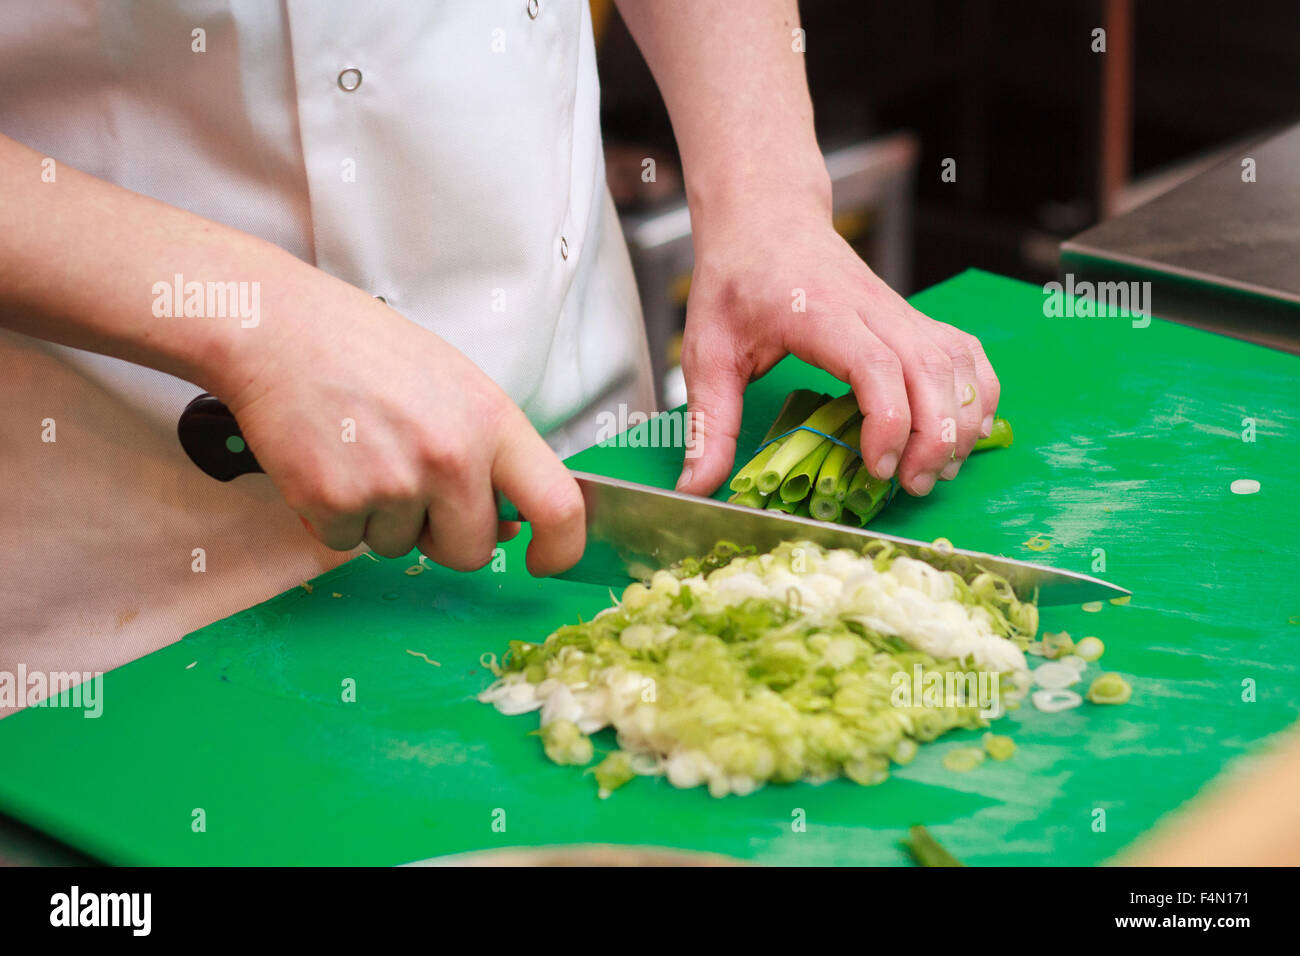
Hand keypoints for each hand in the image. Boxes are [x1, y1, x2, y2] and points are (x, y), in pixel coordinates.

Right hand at [215, 269, 584, 574]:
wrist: (279, 329)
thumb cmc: (369, 352)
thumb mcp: (456, 385)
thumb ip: (490, 453)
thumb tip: (511, 524)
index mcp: (492, 422)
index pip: (559, 505)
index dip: (561, 548)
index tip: (543, 560)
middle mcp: (450, 457)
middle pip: (472, 551)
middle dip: (446, 537)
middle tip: (413, 487)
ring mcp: (392, 483)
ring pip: (402, 548)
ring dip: (383, 520)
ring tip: (362, 453)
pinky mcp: (334, 502)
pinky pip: (347, 543)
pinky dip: (335, 517)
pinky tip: (328, 462)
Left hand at [675, 193, 999, 497]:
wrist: (765, 218)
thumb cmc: (736, 282)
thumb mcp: (707, 352)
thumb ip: (709, 422)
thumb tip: (695, 489)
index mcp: (820, 314)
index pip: (877, 366)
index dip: (889, 422)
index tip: (875, 467)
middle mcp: (873, 310)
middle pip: (931, 371)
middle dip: (935, 436)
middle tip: (912, 485)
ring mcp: (900, 311)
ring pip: (957, 363)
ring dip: (962, 421)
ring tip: (937, 469)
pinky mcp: (913, 318)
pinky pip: (965, 353)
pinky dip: (976, 394)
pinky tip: (962, 431)